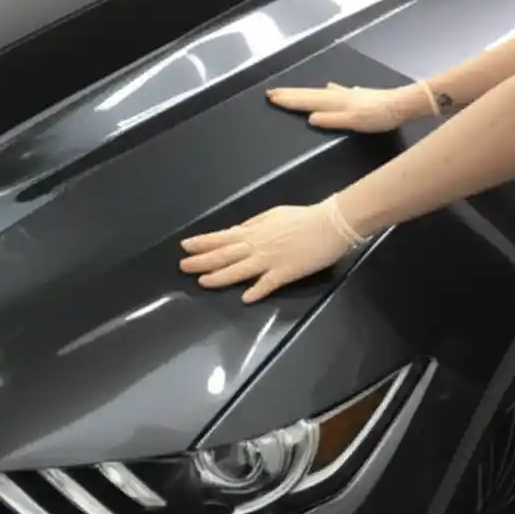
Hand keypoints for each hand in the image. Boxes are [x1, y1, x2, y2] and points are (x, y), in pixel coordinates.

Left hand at [179, 198, 365, 302]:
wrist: (331, 223)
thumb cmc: (302, 218)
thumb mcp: (271, 215)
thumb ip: (252, 225)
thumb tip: (236, 232)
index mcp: (253, 232)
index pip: (221, 237)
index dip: (202, 243)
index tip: (185, 246)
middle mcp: (257, 246)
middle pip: (224, 255)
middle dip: (202, 261)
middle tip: (183, 266)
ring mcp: (270, 260)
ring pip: (239, 270)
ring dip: (220, 276)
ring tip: (203, 282)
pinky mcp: (286, 272)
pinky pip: (269, 283)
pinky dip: (257, 290)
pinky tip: (245, 298)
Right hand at [268, 82, 431, 132]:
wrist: (404, 104)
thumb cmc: (380, 117)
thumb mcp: (355, 122)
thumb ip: (332, 120)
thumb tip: (310, 117)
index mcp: (335, 103)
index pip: (307, 101)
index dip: (289, 101)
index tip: (272, 98)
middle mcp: (338, 96)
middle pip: (309, 94)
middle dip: (290, 94)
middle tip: (271, 92)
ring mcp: (347, 94)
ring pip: (319, 92)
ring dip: (303, 92)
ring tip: (290, 91)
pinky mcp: (357, 96)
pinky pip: (336, 92)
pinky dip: (328, 90)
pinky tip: (328, 86)